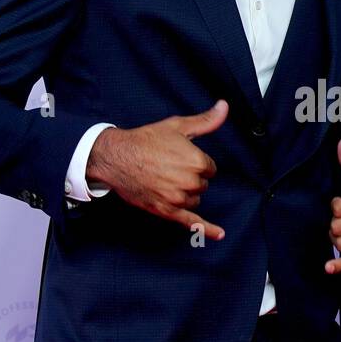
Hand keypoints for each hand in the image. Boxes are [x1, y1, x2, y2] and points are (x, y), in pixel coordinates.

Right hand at [86, 100, 228, 238]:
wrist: (116, 158)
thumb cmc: (146, 140)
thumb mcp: (177, 126)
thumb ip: (206, 120)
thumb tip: (224, 106)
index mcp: (198, 161)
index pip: (209, 168)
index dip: (195, 161)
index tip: (177, 157)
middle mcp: (191, 182)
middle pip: (202, 184)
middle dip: (189, 176)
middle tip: (167, 166)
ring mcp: (179, 199)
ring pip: (194, 200)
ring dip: (185, 193)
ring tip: (164, 179)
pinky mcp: (167, 211)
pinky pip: (192, 223)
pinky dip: (208, 229)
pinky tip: (219, 235)